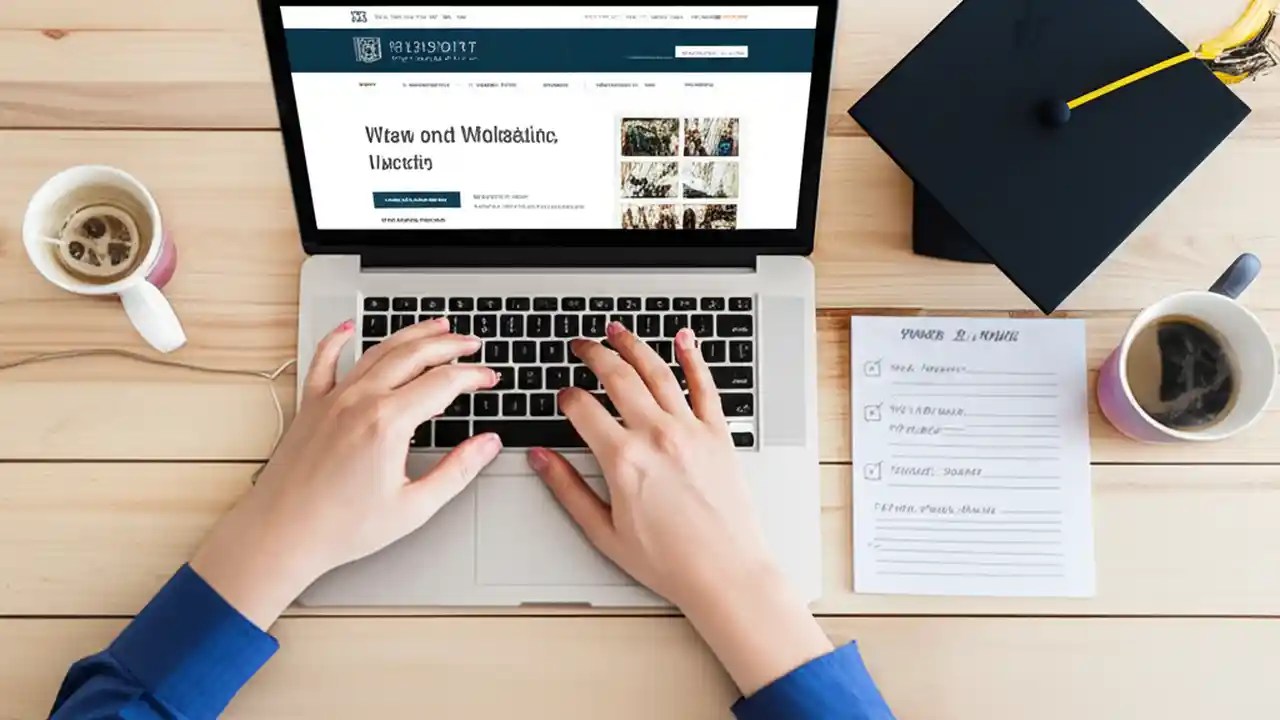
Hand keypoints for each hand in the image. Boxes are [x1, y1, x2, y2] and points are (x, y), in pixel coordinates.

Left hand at [191, 318, 501, 628]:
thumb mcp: (414, 506)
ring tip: (435, 328)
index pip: (444, 382)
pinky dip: (337, 340)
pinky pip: (324, 361)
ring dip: (410, 334)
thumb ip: (458, 470)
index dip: (473, 376)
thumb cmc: (340, 528)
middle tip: (471, 343)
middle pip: (414, 354)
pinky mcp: (310, 406)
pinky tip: (348, 328)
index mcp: (388, 423)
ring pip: (378, 351)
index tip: (489, 378)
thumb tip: (488, 445)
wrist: (281, 535)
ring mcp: (332, 399)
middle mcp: (360, 401)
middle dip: (449, 344)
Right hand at [528, 322, 832, 694]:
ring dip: (634, 345)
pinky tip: (684, 339)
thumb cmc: (670, 561)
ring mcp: (690, 430)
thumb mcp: (604, 531)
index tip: (563, 395)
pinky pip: (704, 385)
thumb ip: (567, 489)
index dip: (566, 397)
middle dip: (594, 355)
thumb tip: (540, 459)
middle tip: (582, 345)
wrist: (726, 572)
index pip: (583, 409)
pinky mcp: (718, 434)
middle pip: (618, 377)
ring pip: (657, 371)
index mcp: (623, 460)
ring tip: (618, 331)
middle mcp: (657, 435)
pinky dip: (693, 357)